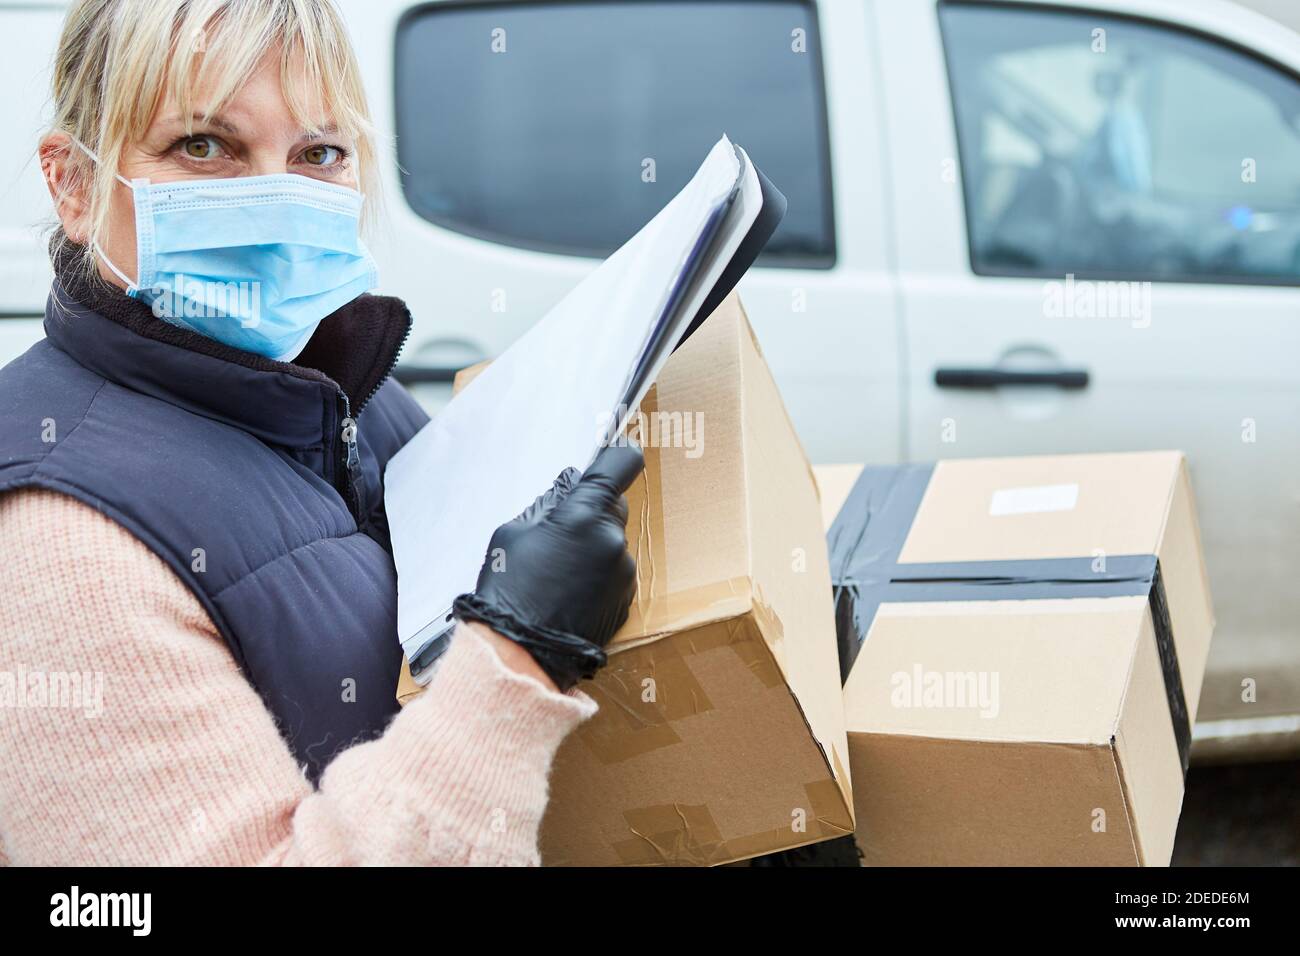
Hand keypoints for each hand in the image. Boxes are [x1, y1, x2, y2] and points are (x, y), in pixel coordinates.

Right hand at [453, 441, 643, 689]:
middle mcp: (613, 541)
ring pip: (614, 542)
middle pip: (614, 506)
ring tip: (558, 573)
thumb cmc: (508, 592)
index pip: (621, 465)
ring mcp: (624, 573)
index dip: (618, 456)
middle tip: (559, 533)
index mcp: (583, 516)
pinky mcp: (627, 600)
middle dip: (592, 512)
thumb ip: (547, 506)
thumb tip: (568, 488)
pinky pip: (615, 572)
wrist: (520, 655)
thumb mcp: (512, 534)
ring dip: (594, 547)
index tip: (614, 455)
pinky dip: (598, 575)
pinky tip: (569, 593)